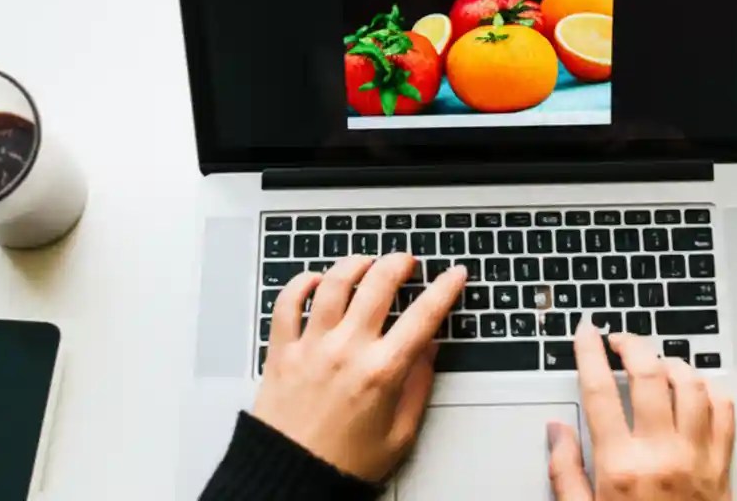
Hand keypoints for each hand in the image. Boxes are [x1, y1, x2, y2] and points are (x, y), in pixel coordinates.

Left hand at [252, 253, 466, 481]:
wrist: (291, 477)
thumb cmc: (343, 463)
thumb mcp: (400, 434)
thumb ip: (418, 386)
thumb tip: (428, 350)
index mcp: (382, 372)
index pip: (423, 316)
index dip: (445, 289)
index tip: (454, 275)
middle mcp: (347, 351)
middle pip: (378, 284)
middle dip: (399, 263)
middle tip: (407, 261)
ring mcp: (312, 346)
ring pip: (334, 283)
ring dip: (355, 264)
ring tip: (366, 262)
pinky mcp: (282, 350)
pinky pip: (288, 302)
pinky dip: (302, 283)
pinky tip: (316, 280)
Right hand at [548, 321, 735, 500]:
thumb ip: (565, 472)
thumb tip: (555, 430)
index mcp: (621, 467)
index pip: (601, 391)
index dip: (589, 353)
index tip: (586, 333)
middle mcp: (662, 455)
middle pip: (650, 374)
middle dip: (632, 344)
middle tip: (619, 338)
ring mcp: (698, 458)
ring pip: (692, 384)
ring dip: (672, 363)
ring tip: (655, 362)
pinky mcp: (723, 467)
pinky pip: (724, 410)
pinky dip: (710, 389)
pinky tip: (694, 388)